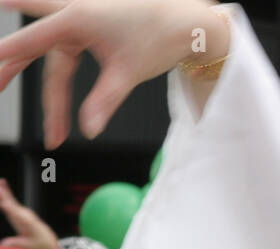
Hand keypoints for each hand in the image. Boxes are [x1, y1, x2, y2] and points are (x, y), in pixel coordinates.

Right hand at [0, 0, 229, 147]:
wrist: (186, 20)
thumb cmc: (160, 37)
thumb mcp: (129, 72)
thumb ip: (105, 101)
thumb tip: (89, 130)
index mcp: (77, 18)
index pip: (33, 43)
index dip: (8, 55)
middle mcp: (72, 11)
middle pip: (34, 46)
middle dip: (11, 66)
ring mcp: (78, 16)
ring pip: (49, 48)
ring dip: (27, 64)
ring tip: (1, 78)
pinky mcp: (87, 23)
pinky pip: (60, 41)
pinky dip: (42, 48)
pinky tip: (19, 27)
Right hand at [0, 177, 56, 248]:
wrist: (46, 240)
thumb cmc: (38, 243)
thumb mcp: (28, 246)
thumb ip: (16, 243)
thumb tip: (4, 244)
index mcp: (29, 224)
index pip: (19, 217)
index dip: (12, 210)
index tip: (5, 205)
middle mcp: (26, 215)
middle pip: (14, 205)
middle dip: (7, 198)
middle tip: (0, 190)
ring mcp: (23, 212)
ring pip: (12, 200)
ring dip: (5, 192)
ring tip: (1, 182)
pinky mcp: (19, 211)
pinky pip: (11, 200)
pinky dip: (6, 192)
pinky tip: (3, 183)